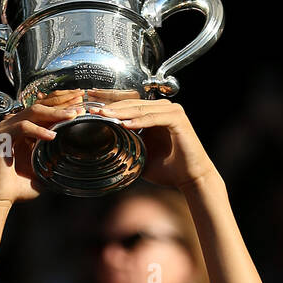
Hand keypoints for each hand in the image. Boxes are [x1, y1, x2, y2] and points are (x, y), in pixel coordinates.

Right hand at [0, 91, 87, 205]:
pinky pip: (23, 127)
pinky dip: (38, 130)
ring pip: (33, 112)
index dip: (62, 102)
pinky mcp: (1, 136)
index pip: (44, 108)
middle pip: (40, 104)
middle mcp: (15, 123)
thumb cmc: (18, 186)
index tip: (80, 100)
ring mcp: (7, 128)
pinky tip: (52, 136)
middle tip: (79, 98)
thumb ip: (53, 159)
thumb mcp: (41, 169)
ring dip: (54, 113)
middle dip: (61, 101)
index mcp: (25, 128)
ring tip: (71, 115)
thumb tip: (72, 158)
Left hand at [83, 98, 217, 189]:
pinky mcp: (178, 119)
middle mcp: (163, 108)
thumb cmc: (168, 170)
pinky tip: (125, 124)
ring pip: (142, 109)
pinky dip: (139, 121)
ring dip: (122, 112)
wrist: (190, 178)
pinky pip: (154, 118)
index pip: (129, 106)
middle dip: (111, 106)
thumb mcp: (142, 156)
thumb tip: (106, 149)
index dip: (110, 107)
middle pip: (133, 104)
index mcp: (154, 114)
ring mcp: (172, 111)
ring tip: (105, 115)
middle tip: (92, 109)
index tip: (92, 110)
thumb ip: (128, 147)